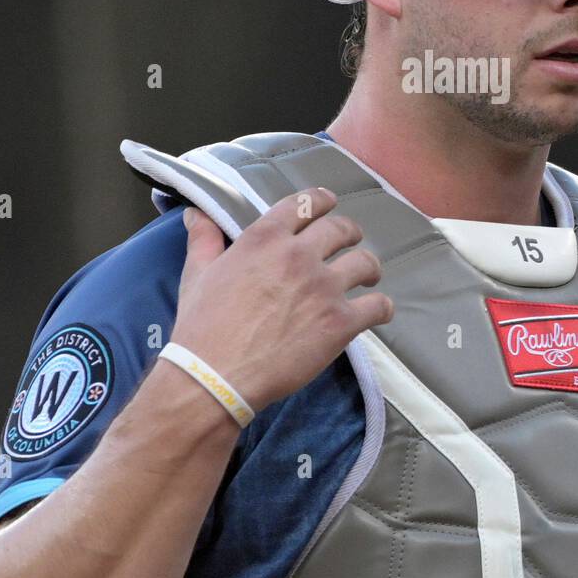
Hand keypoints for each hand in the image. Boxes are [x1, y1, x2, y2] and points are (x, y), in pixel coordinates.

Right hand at [168, 188, 392, 414]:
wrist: (216, 376)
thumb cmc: (202, 326)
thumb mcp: (197, 274)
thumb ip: (204, 239)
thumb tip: (196, 213)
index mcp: (265, 239)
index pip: (305, 204)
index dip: (322, 201)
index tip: (329, 205)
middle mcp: (299, 255)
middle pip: (341, 229)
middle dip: (350, 233)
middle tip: (352, 242)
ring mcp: (324, 288)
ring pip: (365, 263)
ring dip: (369, 268)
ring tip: (369, 276)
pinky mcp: (340, 322)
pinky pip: (378, 306)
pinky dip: (382, 307)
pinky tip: (379, 310)